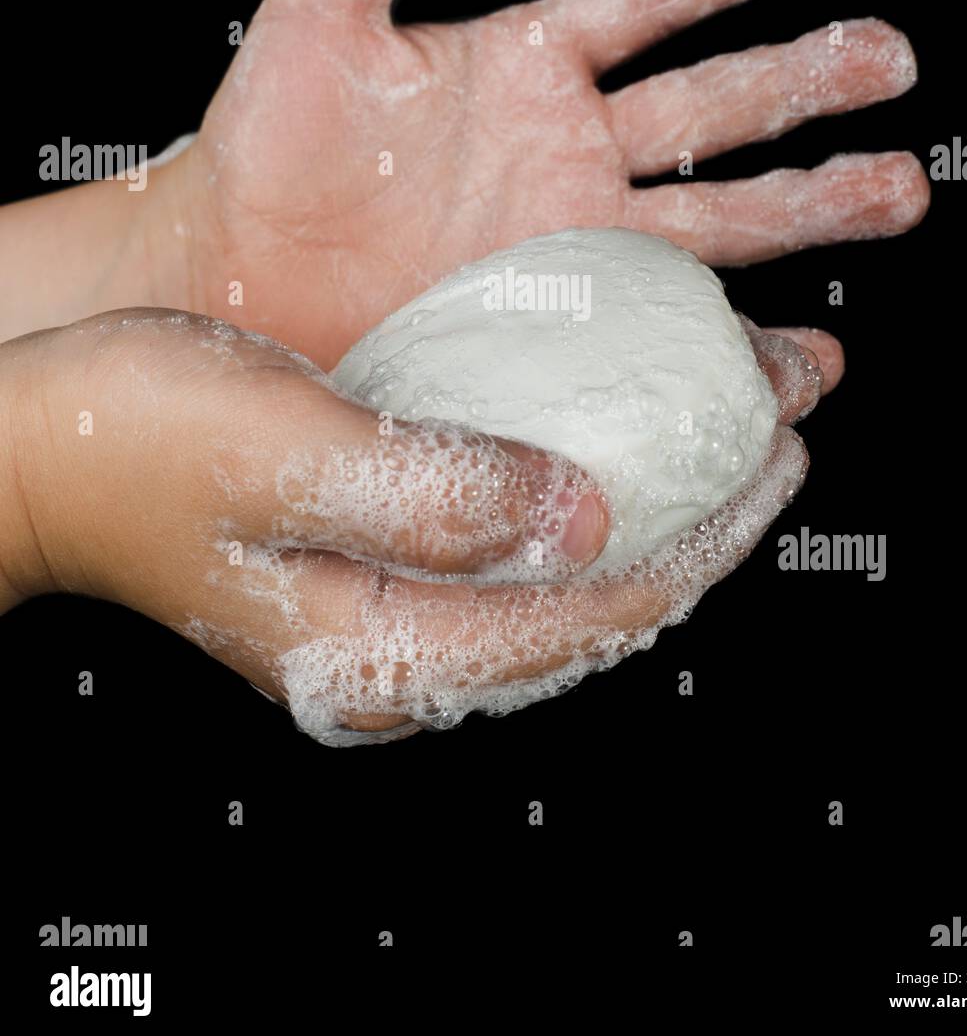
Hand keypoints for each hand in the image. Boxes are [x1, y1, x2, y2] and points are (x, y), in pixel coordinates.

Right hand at [0, 308, 817, 743]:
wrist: (32, 448)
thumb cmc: (129, 443)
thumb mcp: (285, 454)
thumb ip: (436, 493)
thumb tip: (581, 515)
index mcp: (384, 649)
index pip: (595, 615)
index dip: (704, 538)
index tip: (776, 459)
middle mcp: (401, 651)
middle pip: (600, 603)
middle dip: (706, 517)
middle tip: (783, 427)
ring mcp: (392, 610)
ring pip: (571, 572)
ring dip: (662, 497)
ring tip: (736, 424)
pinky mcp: (382, 560)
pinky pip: (520, 540)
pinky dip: (589, 485)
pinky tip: (622, 436)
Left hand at [1, 0, 925, 377]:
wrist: (235, 275)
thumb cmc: (265, 149)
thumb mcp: (321, 15)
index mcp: (524, 66)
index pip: (645, 0)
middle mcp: (566, 150)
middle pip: (713, 107)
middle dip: (805, 78)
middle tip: (888, 56)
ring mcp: (572, 238)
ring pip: (719, 214)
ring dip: (811, 197)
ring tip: (897, 184)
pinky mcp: (563, 320)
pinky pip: (669, 322)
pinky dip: (742, 332)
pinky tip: (805, 342)